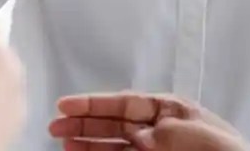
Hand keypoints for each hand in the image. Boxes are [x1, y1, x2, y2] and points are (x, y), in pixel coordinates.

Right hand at [50, 93, 249, 150]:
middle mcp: (159, 131)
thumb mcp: (193, 133)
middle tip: (56, 127)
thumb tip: (137, 137)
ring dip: (88, 146)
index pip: (124, 104)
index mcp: (171, 111)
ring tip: (64, 145)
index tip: (65, 105)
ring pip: (113, 147)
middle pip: (113, 125)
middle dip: (83, 124)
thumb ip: (160, 133)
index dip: (93, 104)